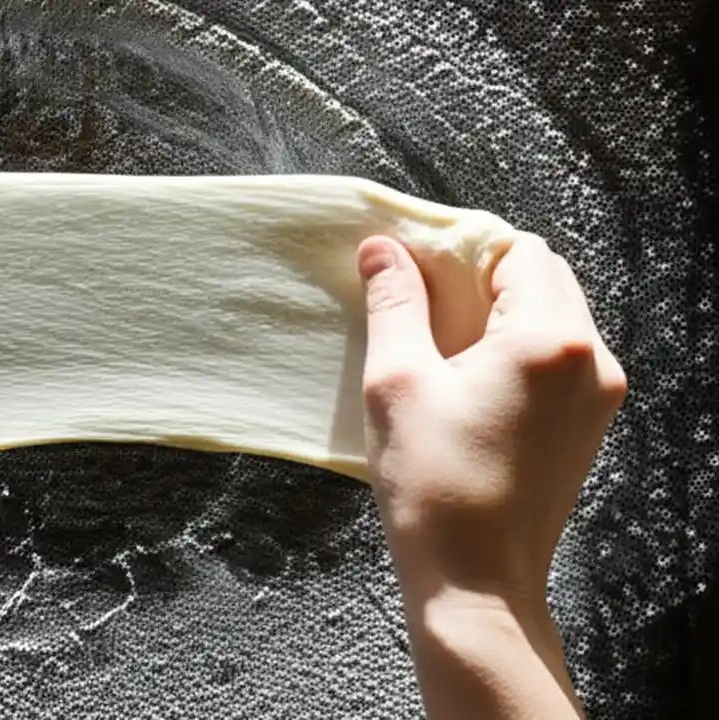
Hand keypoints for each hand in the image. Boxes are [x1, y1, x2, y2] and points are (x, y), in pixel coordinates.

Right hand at [357, 233, 625, 718]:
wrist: (477, 582)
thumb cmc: (434, 487)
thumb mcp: (397, 382)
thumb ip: (394, 303)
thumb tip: (383, 249)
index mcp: (548, 340)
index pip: (517, 250)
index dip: (463, 249)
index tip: (416, 267)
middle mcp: (590, 361)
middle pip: (543, 278)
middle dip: (482, 279)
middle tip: (423, 306)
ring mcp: (597, 397)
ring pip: (553, 318)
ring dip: (500, 316)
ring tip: (441, 350)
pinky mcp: (588, 427)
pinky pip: (558, 361)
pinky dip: (517, 353)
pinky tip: (468, 385)